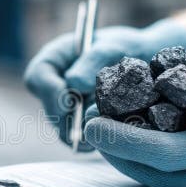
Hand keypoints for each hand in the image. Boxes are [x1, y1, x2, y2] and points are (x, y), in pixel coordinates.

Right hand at [24, 19, 185, 149]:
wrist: (148, 64)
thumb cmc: (130, 47)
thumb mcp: (115, 47)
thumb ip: (94, 60)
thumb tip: (74, 83)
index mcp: (56, 58)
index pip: (38, 76)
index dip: (50, 91)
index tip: (71, 100)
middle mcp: (55, 82)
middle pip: (47, 106)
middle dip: (67, 118)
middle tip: (91, 123)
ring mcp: (66, 104)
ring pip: (60, 126)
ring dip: (79, 132)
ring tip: (103, 130)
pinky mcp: (79, 122)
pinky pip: (75, 137)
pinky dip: (88, 140)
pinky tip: (105, 138)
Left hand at [84, 56, 185, 186]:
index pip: (164, 153)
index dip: (125, 142)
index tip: (95, 125)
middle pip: (153, 174)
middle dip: (115, 152)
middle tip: (90, 125)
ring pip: (160, 181)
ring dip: (127, 161)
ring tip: (104, 133)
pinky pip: (173, 179)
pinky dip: (147, 163)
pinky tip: (134, 142)